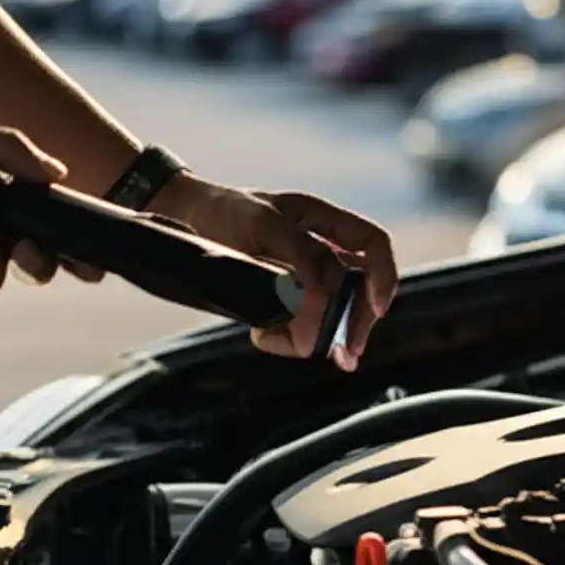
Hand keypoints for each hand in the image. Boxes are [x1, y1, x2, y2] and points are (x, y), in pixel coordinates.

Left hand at [0, 120, 102, 294]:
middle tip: (89, 263)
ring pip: (29, 269)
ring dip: (40, 261)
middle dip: (75, 256)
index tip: (98, 224)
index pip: (46, 207)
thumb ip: (9, 148)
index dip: (75, 218)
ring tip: (29, 248)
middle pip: (50, 246)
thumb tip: (60, 172)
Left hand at [152, 173, 398, 371]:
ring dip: (316, 337)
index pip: (374, 245)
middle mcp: (320, 250)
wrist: (182, 219)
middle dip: (355, 322)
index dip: (383, 277)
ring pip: (329, 316)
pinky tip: (261, 335)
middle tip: (347, 353)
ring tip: (285, 343)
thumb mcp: (262, 223)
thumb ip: (301, 252)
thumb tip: (327, 288)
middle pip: (359, 290)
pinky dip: (285, 339)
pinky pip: (298, 327)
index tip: (376, 309)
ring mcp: (302, 277)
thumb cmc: (223, 211)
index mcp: (323, 222)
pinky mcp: (282, 300)